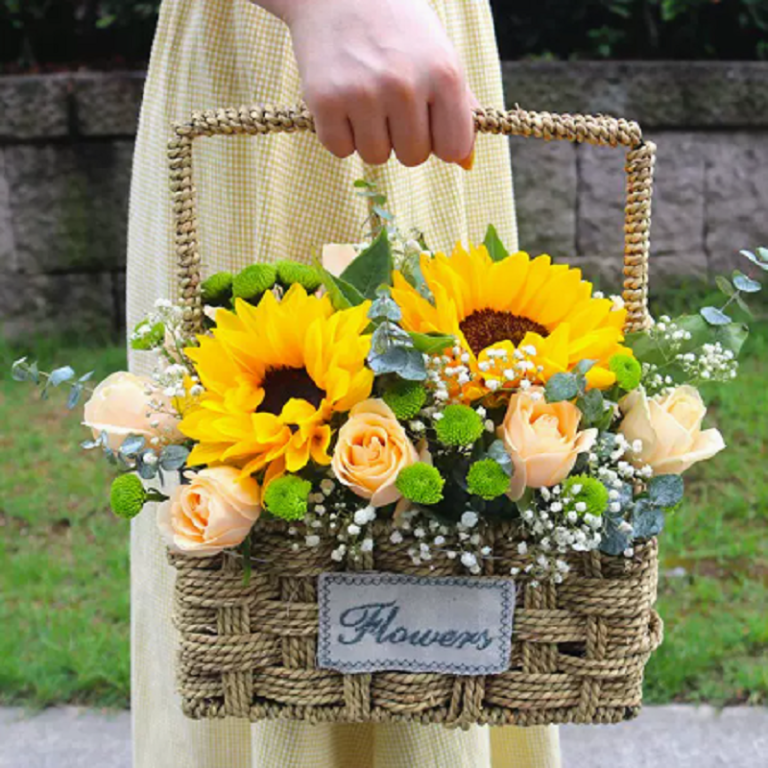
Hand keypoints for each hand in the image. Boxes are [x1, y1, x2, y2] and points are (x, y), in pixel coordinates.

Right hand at [278, 0, 476, 166]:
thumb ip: (460, 108)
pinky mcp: (325, 100)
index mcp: (444, 74)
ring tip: (365, 98)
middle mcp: (405, 85)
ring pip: (375, 156)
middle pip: (413, 157)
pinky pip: (340, 149)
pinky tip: (341, 101)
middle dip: (402, 139)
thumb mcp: (439, 55)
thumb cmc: (397, 28)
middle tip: (390, 103)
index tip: (427, 122)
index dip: (439, 141)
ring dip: (370, 137)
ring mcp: (363, 93)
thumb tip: (466, 163)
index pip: (453, 149)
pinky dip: (339, 133)